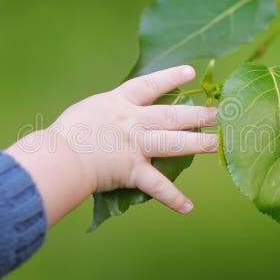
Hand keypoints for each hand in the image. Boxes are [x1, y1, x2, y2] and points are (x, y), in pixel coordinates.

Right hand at [5, 65, 218, 227]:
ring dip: (198, 144)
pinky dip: (172, 198)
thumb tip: (110, 113)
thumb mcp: (88, 110)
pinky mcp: (133, 170)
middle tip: (218, 113)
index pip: (149, 85)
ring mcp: (136, 146)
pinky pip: (157, 186)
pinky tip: (188, 207)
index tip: (190, 73)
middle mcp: (133, 121)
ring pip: (173, 143)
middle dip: (196, 113)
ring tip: (218, 143)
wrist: (60, 154)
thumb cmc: (66, 132)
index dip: (171, 78)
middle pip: (171, 115)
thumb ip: (106, 111)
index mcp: (119, 102)